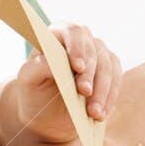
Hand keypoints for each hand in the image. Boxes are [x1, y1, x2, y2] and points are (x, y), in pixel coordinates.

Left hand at [15, 25, 121, 141]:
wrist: (47, 113)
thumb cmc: (34, 92)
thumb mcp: (27, 82)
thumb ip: (36, 68)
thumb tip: (52, 61)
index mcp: (58, 35)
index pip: (72, 32)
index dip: (77, 48)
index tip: (78, 68)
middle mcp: (81, 40)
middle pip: (93, 50)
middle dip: (90, 74)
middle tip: (85, 93)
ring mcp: (98, 53)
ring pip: (107, 66)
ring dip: (102, 91)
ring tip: (93, 113)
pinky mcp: (110, 69)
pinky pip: (116, 79)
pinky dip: (110, 97)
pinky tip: (102, 114)